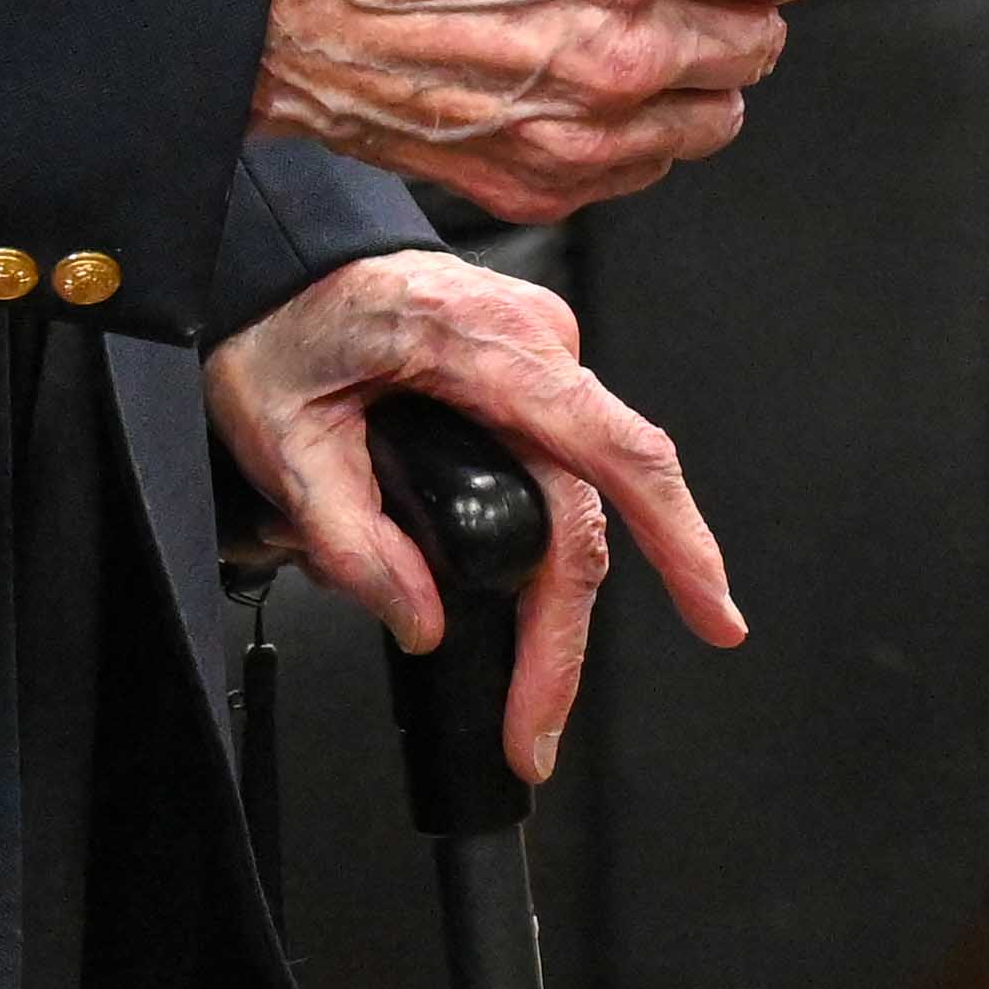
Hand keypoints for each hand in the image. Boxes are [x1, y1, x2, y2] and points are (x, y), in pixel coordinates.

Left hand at [208, 247, 738, 786]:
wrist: (277, 256)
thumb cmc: (280, 325)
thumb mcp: (280, 440)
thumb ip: (349, 536)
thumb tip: (424, 623)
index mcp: (482, 345)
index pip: (609, 449)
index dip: (677, 537)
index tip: (712, 615)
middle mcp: (534, 340)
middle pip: (587, 507)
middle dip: (567, 635)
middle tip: (534, 732)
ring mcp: (542, 348)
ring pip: (580, 496)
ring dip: (557, 602)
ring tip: (525, 697)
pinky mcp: (532, 367)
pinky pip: (563, 465)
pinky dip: (547, 547)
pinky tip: (518, 607)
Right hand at [263, 0, 817, 212]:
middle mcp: (623, 40)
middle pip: (758, 45)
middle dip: (734, 9)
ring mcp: (580, 126)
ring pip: (711, 121)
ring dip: (690, 82)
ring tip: (626, 41)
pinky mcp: (528, 184)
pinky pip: (635, 174)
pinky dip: (626, 140)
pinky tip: (573, 91)